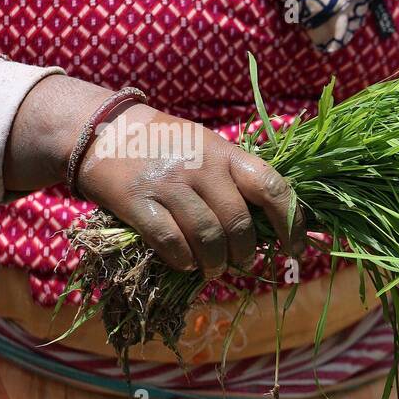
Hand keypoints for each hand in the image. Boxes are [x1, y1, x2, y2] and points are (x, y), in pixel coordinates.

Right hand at [6, 74, 303, 273]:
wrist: (103, 128)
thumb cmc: (167, 143)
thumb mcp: (209, 147)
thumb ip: (237, 178)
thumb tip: (271, 225)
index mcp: (228, 154)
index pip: (273, 189)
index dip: (291, 224)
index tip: (296, 250)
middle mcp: (203, 167)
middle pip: (238, 222)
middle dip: (244, 252)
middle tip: (241, 262)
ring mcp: (170, 183)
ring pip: (207, 237)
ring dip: (215, 262)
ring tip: (214, 270)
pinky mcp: (139, 201)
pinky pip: (170, 241)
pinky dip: (183, 260)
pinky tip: (185, 263)